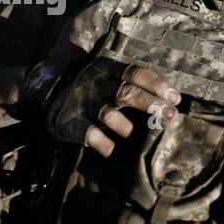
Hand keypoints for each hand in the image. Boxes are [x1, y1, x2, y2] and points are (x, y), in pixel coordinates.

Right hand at [47, 62, 180, 156]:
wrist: (48, 92)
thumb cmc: (94, 87)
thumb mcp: (110, 77)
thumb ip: (136, 85)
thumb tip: (172, 102)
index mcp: (108, 69)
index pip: (136, 73)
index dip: (157, 85)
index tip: (176, 99)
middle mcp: (96, 84)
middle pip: (126, 92)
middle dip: (150, 104)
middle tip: (169, 116)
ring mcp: (83, 102)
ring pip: (109, 115)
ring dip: (129, 129)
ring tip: (142, 141)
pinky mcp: (71, 122)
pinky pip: (90, 135)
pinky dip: (105, 145)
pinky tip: (117, 153)